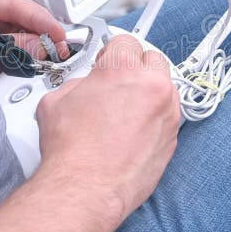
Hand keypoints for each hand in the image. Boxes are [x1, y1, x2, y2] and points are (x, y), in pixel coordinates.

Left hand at [0, 0, 69, 68]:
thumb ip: (13, 48)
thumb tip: (44, 48)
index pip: (21, 5)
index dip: (45, 22)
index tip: (61, 36)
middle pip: (26, 15)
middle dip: (43, 34)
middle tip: (60, 51)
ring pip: (23, 27)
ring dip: (36, 43)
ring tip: (49, 57)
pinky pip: (15, 37)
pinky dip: (25, 49)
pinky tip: (35, 58)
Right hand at [36, 35, 180, 224]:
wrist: (86, 189)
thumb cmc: (72, 151)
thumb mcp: (57, 100)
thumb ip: (79, 83)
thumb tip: (87, 87)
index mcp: (123, 69)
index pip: (126, 42)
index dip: (112, 52)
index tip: (108, 62)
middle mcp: (151, 87)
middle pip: (153, 59)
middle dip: (137, 68)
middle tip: (119, 84)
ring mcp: (167, 112)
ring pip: (165, 87)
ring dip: (149, 93)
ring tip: (126, 111)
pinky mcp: (173, 137)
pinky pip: (168, 116)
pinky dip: (155, 118)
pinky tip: (133, 132)